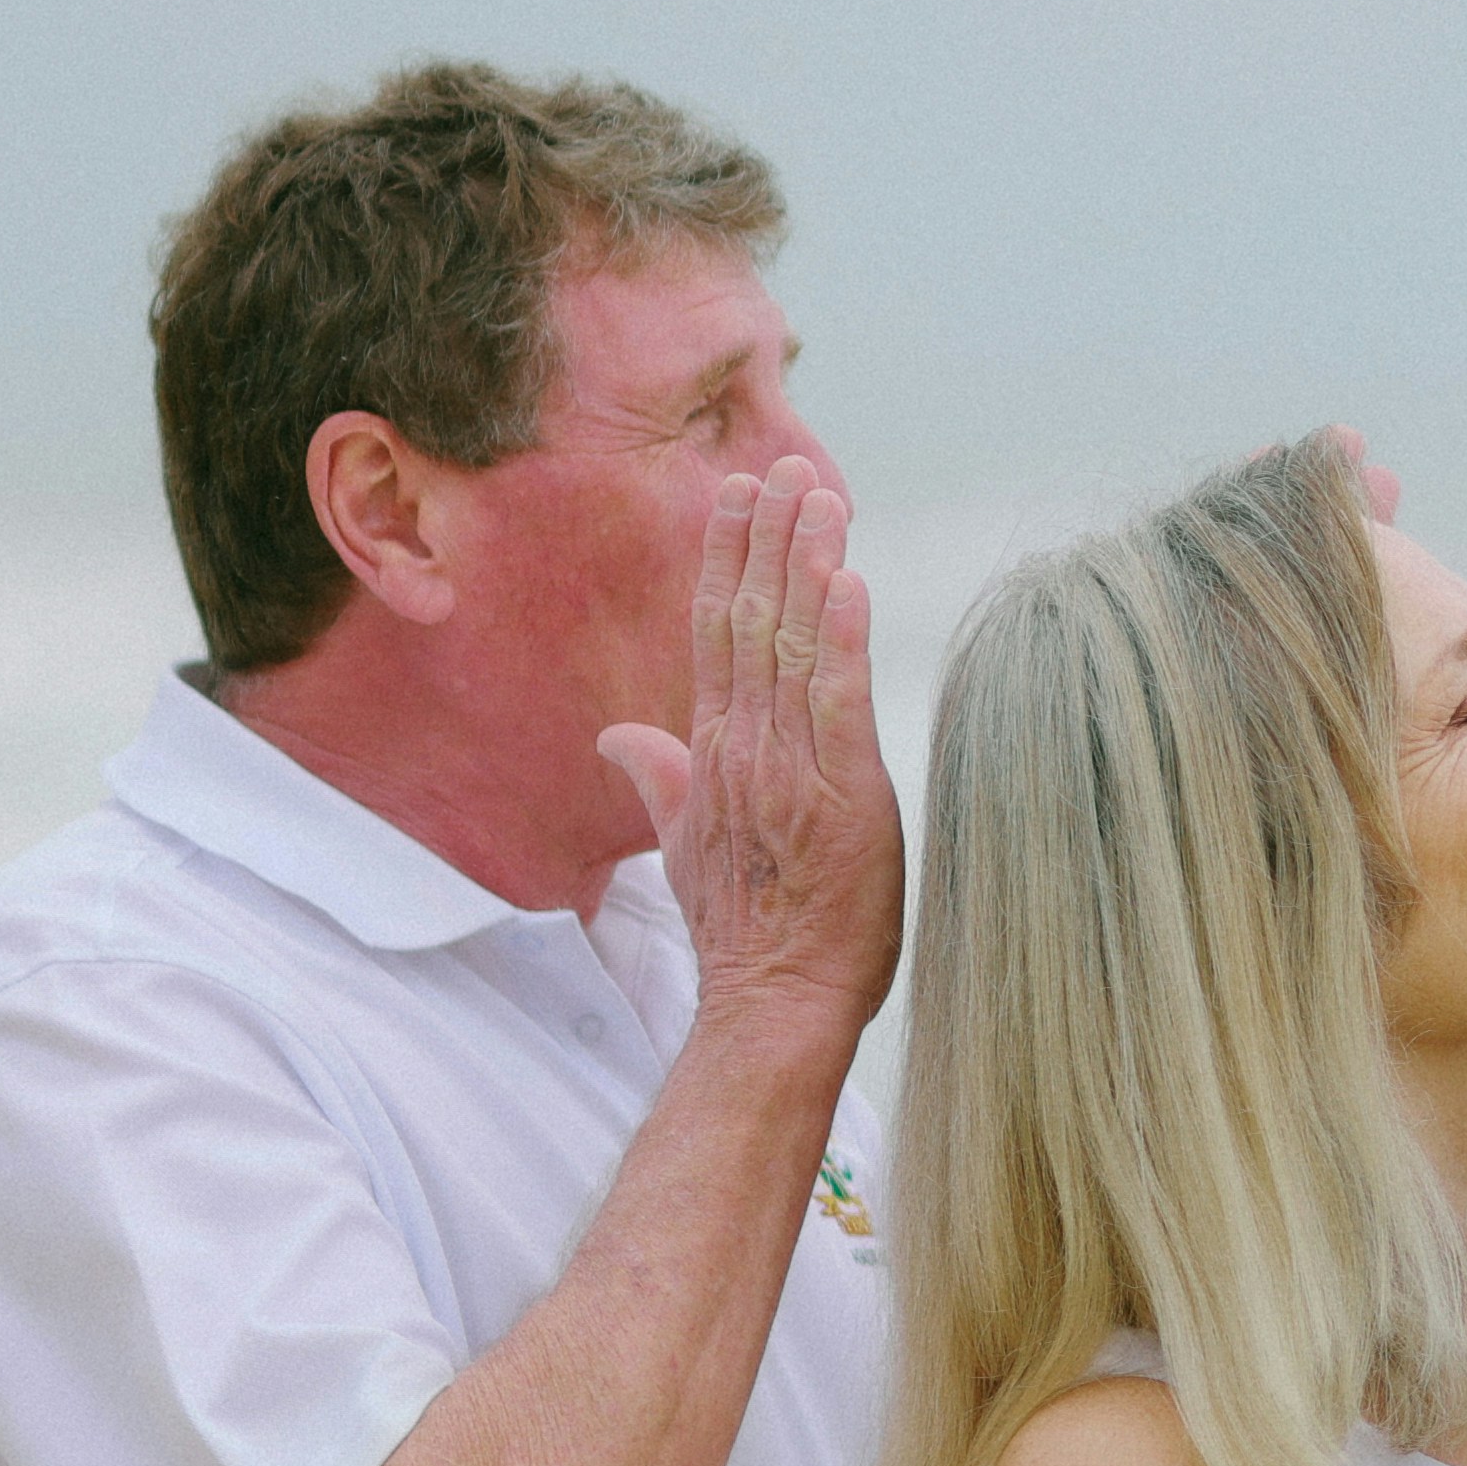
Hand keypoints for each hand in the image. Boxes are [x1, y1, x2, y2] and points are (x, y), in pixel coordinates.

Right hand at [594, 468, 904, 1043]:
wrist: (774, 1001)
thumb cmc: (747, 930)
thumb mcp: (687, 844)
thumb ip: (657, 779)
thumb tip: (618, 736)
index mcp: (712, 752)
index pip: (717, 633)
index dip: (729, 557)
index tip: (742, 495)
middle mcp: (742, 747)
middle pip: (749, 619)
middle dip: (768, 538)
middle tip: (786, 464)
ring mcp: (787, 769)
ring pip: (791, 644)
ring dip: (807, 564)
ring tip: (820, 494)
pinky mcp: (838, 795)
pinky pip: (835, 703)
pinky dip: (841, 639)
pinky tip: (848, 580)